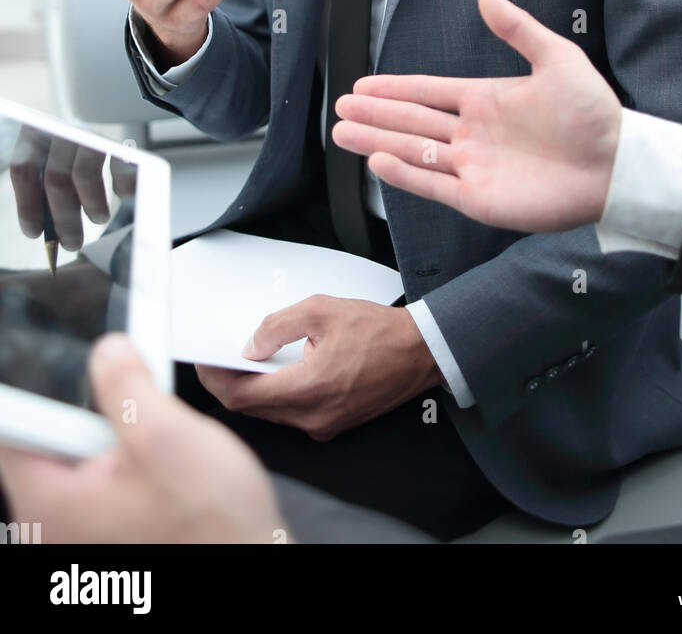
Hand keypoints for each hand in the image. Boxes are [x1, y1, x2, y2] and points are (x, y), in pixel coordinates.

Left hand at [0, 334, 287, 543]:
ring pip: (84, 456)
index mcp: (49, 503)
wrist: (248, 563)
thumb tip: (107, 351)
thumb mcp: (167, 436)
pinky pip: (102, 479)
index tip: (79, 370)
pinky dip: (130, 462)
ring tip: (158, 452)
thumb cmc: (211, 529)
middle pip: (54, 437)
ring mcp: (79, 531)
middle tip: (141, 417)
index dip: (46, 388)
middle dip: (97, 413)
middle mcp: (53, 523)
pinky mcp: (105, 532)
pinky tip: (163, 471)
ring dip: (121, 438)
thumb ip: (127, 385)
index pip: (15, 428)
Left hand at [8, 127, 135, 250]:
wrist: (103, 105)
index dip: (27, 205)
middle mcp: (62, 128)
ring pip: (84, 173)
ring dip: (92, 205)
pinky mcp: (120, 135)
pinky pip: (120, 165)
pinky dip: (123, 186)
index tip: (34, 233)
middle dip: (63, 218)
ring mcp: (91, 130)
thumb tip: (41, 228)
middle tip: (71, 242)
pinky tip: (121, 194)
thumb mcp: (49, 159)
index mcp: (36, 132)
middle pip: (55, 178)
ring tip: (97, 219)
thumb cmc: (69, 149)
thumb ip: (43, 186)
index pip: (24, 169)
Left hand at [196, 297, 442, 441]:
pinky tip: (278, 370)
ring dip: (254, 388)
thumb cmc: (380, 331)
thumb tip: (250, 345)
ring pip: (271, 412)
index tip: (205, 360)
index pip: (242, 396)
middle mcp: (313, 417)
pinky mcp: (332, 424)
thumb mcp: (322, 310)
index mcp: (308, 389)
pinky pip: (292, 413)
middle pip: (253, 407)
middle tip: (220, 355)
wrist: (422, 353)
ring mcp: (323, 425)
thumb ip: (278, 326)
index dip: (216, 378)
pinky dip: (277, 393)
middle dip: (231, 381)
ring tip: (249, 359)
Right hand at [332, 0, 621, 233]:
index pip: (428, 92)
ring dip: (378, 142)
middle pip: (412, 121)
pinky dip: (406, 175)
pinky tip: (378, 162)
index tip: (362, 84)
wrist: (617, 164)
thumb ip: (517, 28)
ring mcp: (475, 167)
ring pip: (414, 152)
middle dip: (375, 114)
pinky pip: (434, 186)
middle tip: (339, 107)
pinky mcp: (481, 199)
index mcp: (487, 100)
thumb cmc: (593, 112)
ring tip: (343, 132)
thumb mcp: (556, 57)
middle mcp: (474, 134)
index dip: (394, 88)